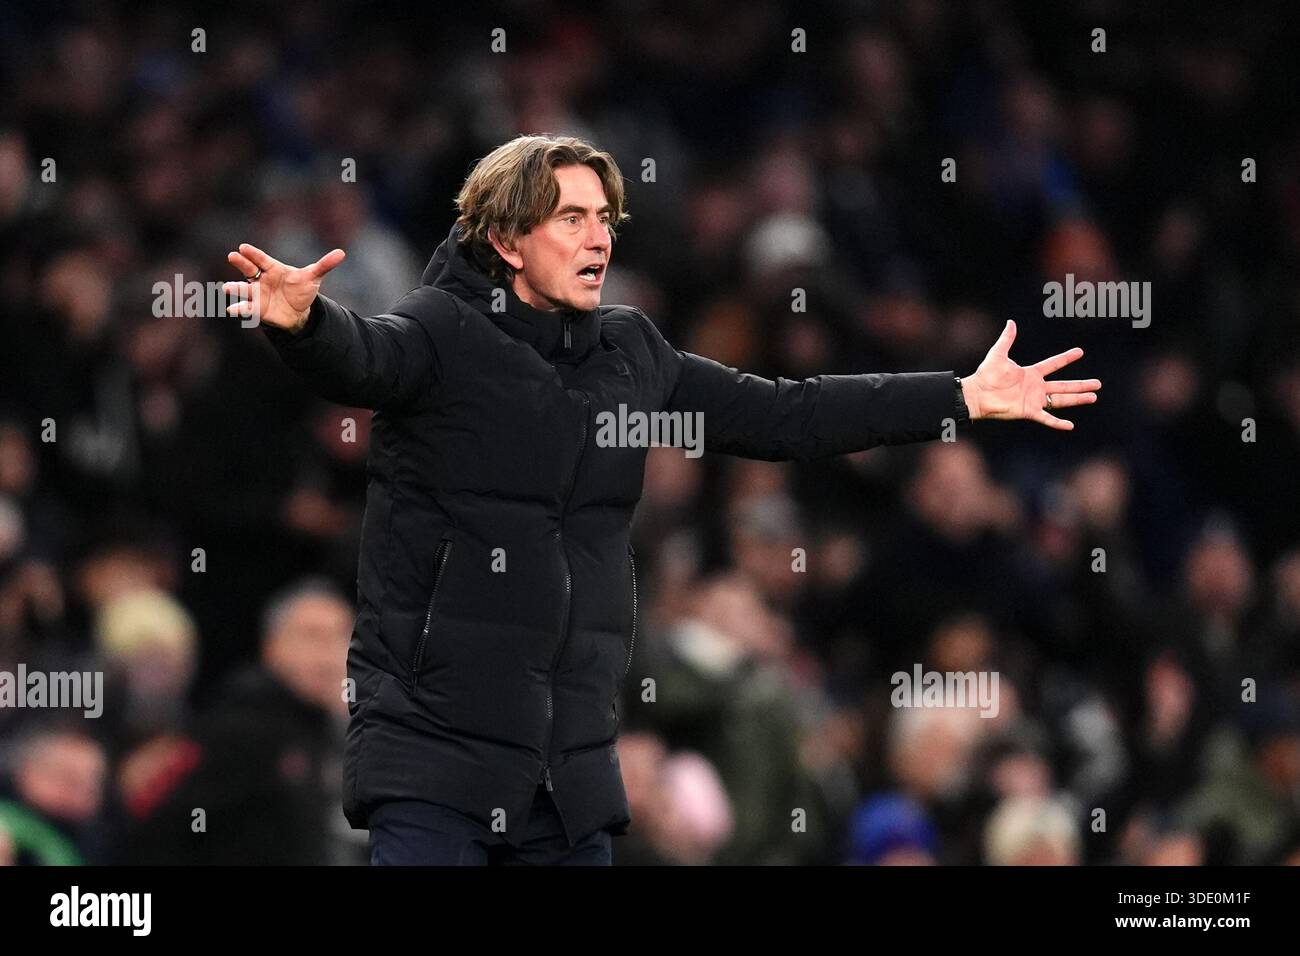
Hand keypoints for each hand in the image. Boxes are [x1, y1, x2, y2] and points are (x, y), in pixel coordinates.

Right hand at [223, 243, 346, 331]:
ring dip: (235, 288)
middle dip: (241, 263)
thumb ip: (324, 265)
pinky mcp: (257, 309)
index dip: (253, 254)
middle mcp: (261, 279)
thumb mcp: (314, 277)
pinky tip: (232, 309)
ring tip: (227, 288)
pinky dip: (239, 309)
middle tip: (232, 256)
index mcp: (273, 268)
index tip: (243, 247)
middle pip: (248, 269)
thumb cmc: (302, 290)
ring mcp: (257, 293)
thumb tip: (342, 253)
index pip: (262, 259)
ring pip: (244, 289)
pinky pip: (246, 308)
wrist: (298, 311)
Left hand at [961, 320, 1100, 429]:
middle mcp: (1036, 387)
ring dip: (1077, 399)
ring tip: (1093, 397)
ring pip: (1061, 400)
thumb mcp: (998, 354)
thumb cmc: (986, 375)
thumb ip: (1006, 339)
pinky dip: (1057, 423)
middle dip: (1081, 384)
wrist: (977, 394)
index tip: (1080, 351)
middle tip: (1098, 384)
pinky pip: (1046, 418)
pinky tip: (1070, 425)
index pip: (1053, 364)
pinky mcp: (1028, 412)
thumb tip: (1011, 322)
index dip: (1066, 358)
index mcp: (1031, 373)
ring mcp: (1033, 400)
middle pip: (1064, 385)